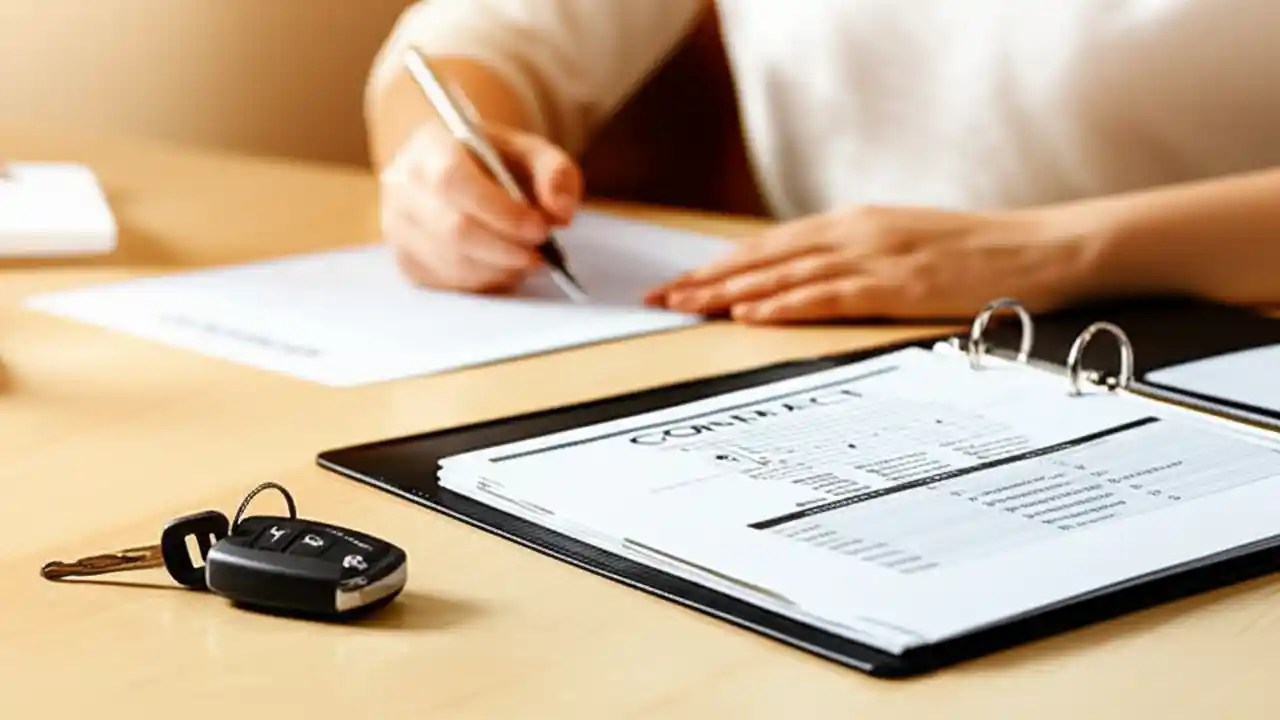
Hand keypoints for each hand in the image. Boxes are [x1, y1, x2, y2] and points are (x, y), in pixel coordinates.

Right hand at [379, 122, 582, 292]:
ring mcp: (398, 227)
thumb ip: (555, 173)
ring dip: (499, 269)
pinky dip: (484, 282)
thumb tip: (560, 212)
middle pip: (453, 230)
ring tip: (526, 260)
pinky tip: (503, 268)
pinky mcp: (406, 260)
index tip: (540, 229)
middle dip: (507, 249)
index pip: (454, 182)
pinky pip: (447, 283)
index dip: (501, 212)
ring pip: (451, 263)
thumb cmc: (494, 162)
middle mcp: (403, 186)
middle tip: (539, 253)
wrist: (454, 171)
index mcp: (430, 147)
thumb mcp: (530, 152)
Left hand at [646, 205, 1100, 322]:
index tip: (681, 282)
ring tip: (684, 308)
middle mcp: (855, 232)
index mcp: (855, 223)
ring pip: (783, 275)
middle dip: (706, 279)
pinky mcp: (897, 285)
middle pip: (763, 257)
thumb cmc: (976, 253)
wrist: (1042, 248)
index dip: (720, 265)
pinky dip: (782, 305)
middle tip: (659, 298)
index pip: (771, 245)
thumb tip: (811, 281)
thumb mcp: (904, 246)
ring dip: (729, 293)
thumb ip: (856, 259)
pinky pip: (826, 296)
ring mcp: (875, 256)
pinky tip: (748, 315)